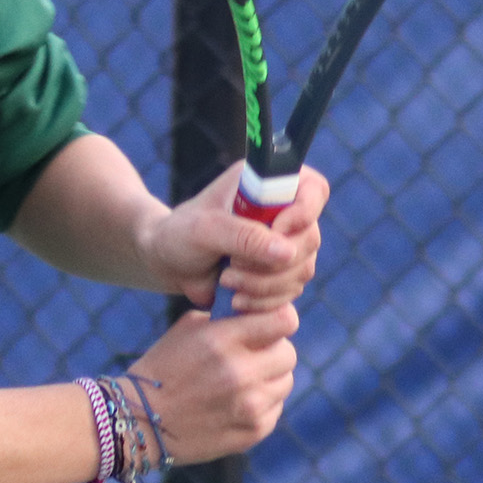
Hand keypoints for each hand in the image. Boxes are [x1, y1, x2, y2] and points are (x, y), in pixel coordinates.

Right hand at [126, 304, 299, 465]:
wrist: (141, 419)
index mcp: (221, 340)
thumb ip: (226, 320)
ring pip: (285, 382)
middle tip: (253, 354)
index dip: (281, 318)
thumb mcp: (186, 330)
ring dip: (268, 378)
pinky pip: (275, 408)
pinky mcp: (254, 432)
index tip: (272, 321)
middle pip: (288, 353)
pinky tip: (236, 403)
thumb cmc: (162, 368)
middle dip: (272, 350)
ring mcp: (250, 406)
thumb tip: (257, 315)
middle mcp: (240, 373)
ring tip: (242, 380)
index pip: (283, 321)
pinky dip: (262, 403)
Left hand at [139, 162, 328, 311]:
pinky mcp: (281, 273)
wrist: (169, 263)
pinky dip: (264, 300)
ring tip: (226, 281)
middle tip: (231, 265)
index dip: (303, 212)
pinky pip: (291, 292)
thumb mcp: (204, 229)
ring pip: (302, 269)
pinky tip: (235, 297)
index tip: (276, 230)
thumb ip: (243, 236)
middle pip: (309, 237)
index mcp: (266, 183)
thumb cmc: (180, 234)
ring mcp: (286, 243)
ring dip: (264, 284)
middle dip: (271, 261)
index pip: (313, 189)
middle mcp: (283, 210)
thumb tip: (286, 252)